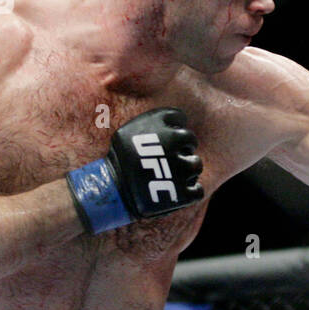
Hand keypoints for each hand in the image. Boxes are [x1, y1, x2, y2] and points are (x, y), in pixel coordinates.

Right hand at [67, 108, 202, 233]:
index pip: (178, 116)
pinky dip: (191, 192)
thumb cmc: (118, 161)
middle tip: (171, 156)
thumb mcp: (127, 132)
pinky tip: (180, 191)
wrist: (109, 191)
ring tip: (175, 174)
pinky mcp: (182, 193)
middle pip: (190, 138)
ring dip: (188, 168)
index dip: (174, 126)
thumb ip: (149, 124)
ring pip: (196, 164)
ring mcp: (179, 167)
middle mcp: (171, 141)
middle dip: (183, 146)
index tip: (168, 135)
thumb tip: (170, 120)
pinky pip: (198, 190)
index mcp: (157, 123)